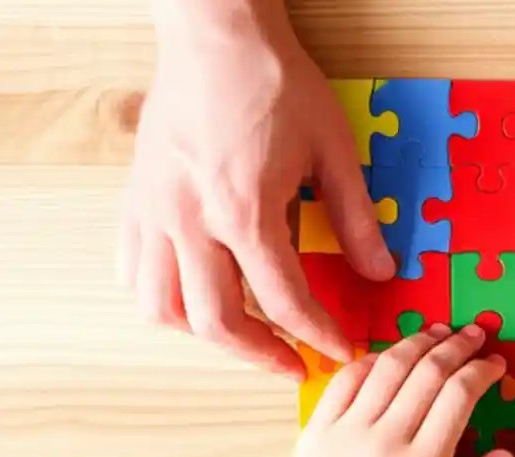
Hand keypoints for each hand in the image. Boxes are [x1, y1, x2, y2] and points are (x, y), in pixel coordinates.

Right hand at [122, 1, 393, 378]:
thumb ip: (357, 219)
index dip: (316, 334)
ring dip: (203, 333)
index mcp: (243, 210)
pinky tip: (194, 295)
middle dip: (259, 354)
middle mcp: (189, 220)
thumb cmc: (274, 83)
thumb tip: (380, 271)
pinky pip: (134, 270)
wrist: (215, 35)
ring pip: (160, 306)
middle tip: (294, 364)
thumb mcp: (334, 150)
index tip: (340, 349)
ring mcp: (154, 211)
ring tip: (243, 336)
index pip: (282, 299)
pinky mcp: (136, 200)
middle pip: (214, 320)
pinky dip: (161, 297)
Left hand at [265, 324, 512, 456]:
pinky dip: (373, 359)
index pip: (458, 397)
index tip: (496, 364)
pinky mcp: (318, 430)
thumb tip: (505, 456)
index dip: (481, 371)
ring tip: (440, 332)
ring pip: (389, 366)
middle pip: (428, 372)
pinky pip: (347, 379)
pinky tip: (391, 355)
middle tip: (475, 334)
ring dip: (419, 342)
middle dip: (458, 346)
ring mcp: (347, 431)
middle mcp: (385, 441)